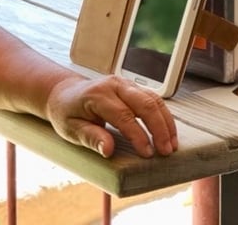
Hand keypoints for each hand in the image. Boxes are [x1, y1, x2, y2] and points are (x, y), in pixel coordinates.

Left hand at [45, 75, 177, 158]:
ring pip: (153, 99)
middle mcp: (115, 84)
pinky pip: (153, 98)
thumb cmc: (67, 112)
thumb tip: (108, 150)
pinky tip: (168, 131)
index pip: (123, 115)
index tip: (147, 153)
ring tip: (171, 144)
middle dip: (158, 128)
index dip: (138, 135)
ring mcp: (126, 83)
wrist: (65, 92)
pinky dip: (163, 115)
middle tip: (165, 151)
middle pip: (144, 103)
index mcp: (97, 95)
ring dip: (165, 122)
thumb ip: (90, 138)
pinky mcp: (133, 87)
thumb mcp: (70, 129)